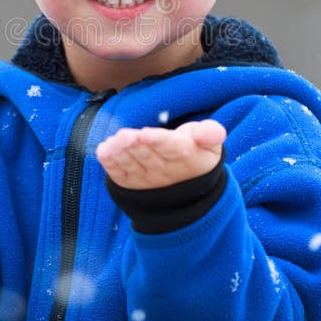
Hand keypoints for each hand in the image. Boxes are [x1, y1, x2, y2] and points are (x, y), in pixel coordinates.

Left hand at [95, 119, 225, 189]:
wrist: (186, 191)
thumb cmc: (195, 155)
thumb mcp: (209, 145)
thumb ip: (210, 134)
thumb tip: (216, 130)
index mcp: (185, 157)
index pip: (171, 148)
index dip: (158, 141)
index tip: (146, 133)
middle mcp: (164, 171)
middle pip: (148, 156)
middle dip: (135, 146)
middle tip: (125, 135)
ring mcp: (146, 179)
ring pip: (132, 165)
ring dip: (121, 155)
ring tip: (113, 142)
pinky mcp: (130, 183)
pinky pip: (119, 175)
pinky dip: (110, 164)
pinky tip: (103, 151)